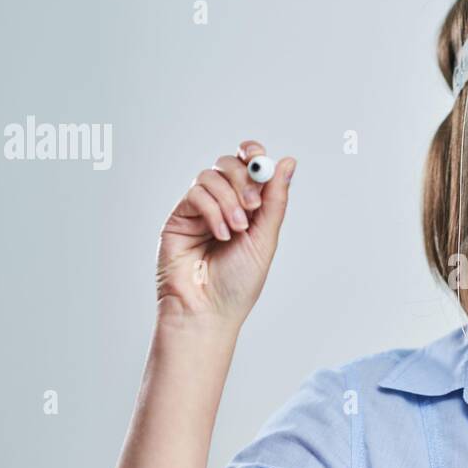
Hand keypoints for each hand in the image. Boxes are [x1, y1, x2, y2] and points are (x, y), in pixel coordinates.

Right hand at [155, 140, 295, 329]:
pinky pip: (195, 194)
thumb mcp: (265, 239)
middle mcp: (222, 204)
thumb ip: (275, 200)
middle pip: (228, 164)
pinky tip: (219, 235)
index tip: (259, 159)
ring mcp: (199, 210)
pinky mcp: (179, 218)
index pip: (248, 167)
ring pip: (210, 176)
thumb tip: (287, 162)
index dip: (253, 155)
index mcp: (247, 208)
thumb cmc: (237, 284)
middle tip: (252, 205)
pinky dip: (212, 210)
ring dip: (228, 200)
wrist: (208, 311)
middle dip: (243, 179)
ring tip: (236, 230)